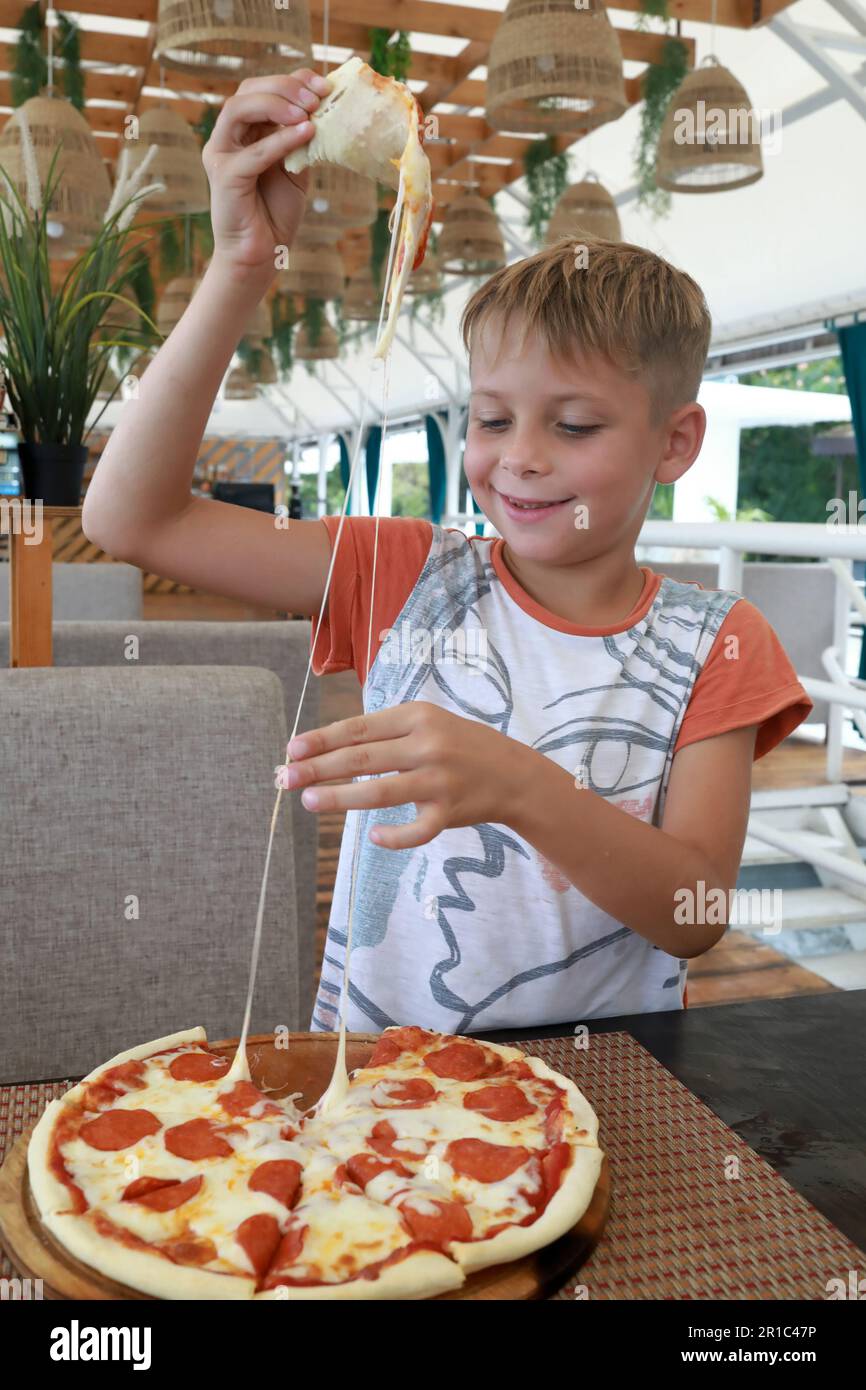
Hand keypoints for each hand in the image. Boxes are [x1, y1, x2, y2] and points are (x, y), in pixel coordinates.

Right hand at [202, 67, 330, 276]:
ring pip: (239, 109)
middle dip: (284, 86)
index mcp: (245, 130)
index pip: (262, 88)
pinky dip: (280, 140)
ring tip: (307, 113)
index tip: (324, 85)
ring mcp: (221, 155)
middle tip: (316, 97)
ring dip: (275, 104)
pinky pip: (253, 152)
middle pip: (248, 89)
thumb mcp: (296, 168)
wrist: (261, 255)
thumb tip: (326, 110)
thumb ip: (302, 140)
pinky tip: (306, 134)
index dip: (292, 80)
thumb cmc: (276, 213)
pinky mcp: (224, 177)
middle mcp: (228, 137)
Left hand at [275, 702, 529, 849]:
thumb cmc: (460, 745)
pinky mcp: (450, 812)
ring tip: (308, 802)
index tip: (291, 749)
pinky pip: (416, 830)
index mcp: (418, 716)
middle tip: (286, 778)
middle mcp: (428, 745)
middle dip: (318, 768)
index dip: (322, 739)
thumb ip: (386, 732)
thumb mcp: (428, 723)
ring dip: (339, 798)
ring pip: (380, 792)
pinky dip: (393, 836)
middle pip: (362, 758)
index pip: (359, 727)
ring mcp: (439, 780)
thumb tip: (330, 747)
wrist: (513, 773)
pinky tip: (374, 837)